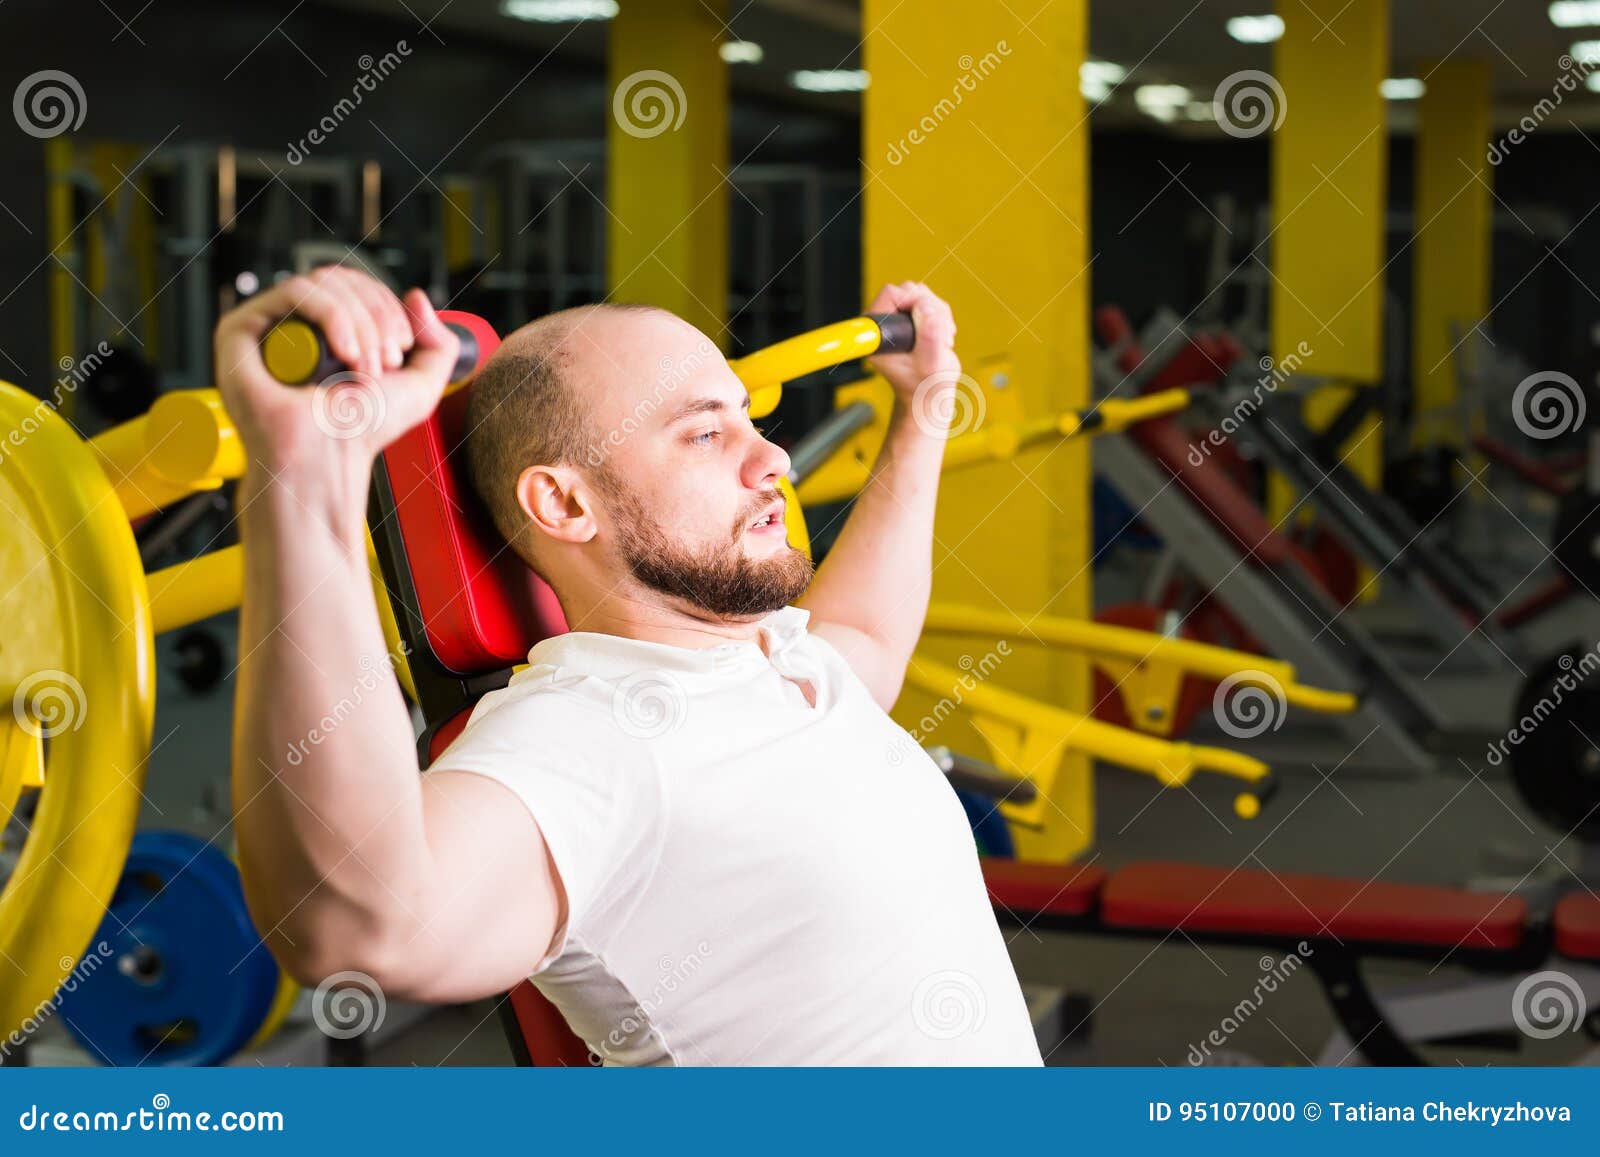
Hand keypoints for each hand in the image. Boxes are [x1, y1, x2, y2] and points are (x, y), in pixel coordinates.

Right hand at [213, 265, 458, 472]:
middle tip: (386, 361)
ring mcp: (268, 325)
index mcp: (328, 331)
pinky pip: (295, 293)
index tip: (400, 348)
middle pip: (343, 279)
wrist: (329, 459)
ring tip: (366, 367)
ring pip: (323, 283)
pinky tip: (346, 353)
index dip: (386, 307)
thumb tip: (415, 295)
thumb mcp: (421, 387)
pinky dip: (333, 316)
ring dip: (360, 322)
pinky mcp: (242, 328)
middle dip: (378, 316)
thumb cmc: (362, 433)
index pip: (358, 287)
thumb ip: (438, 343)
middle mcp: (296, 325)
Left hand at [863, 281, 959, 424]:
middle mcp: (883, 323)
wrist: (929, 392)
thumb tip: (927, 308)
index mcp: (876, 334)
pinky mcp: (910, 316)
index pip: (891, 295)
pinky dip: (942, 316)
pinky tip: (942, 337)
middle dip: (931, 309)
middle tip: (940, 335)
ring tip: (942, 340)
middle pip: (909, 291)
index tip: (928, 318)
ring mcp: (897, 317)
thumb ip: (929, 337)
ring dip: (939, 314)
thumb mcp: (930, 365)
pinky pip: (931, 302)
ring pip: (923, 294)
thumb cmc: (924, 386)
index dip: (913, 300)